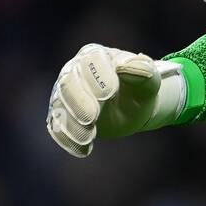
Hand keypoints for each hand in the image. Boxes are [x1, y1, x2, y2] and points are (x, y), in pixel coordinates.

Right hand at [46, 44, 183, 157]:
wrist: (133, 107)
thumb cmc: (140, 87)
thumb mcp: (149, 79)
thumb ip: (143, 70)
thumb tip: (131, 64)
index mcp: (95, 55)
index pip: (91, 60)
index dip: (98, 75)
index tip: (110, 92)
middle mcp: (74, 71)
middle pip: (68, 83)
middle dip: (79, 101)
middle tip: (92, 118)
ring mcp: (64, 94)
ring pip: (59, 106)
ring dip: (72, 123)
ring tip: (88, 138)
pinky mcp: (62, 115)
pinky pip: (57, 127)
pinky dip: (67, 139)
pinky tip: (83, 149)